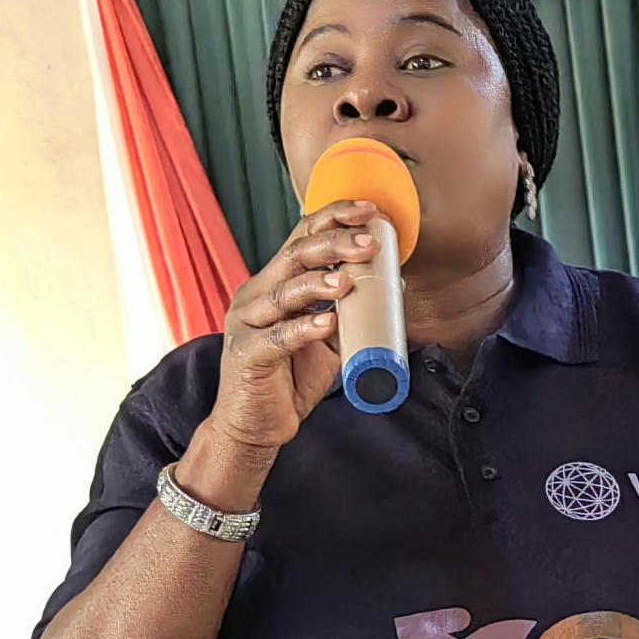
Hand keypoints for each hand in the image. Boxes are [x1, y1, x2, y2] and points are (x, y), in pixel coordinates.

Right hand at [204, 199, 382, 453]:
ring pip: (283, 292)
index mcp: (274, 283)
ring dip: (317, 282)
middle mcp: (256, 295)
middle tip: (367, 243)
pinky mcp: (245, 355)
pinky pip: (277, 338)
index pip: (301, 238)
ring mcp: (246, 324)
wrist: (255, 427)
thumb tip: (392, 287)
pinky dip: (303, 329)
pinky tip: (326, 323)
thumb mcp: (325, 339)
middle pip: (294, 257)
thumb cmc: (290, 378)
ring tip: (347, 279)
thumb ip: (347, 312)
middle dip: (333, 245)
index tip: (368, 211)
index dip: (332, 220)